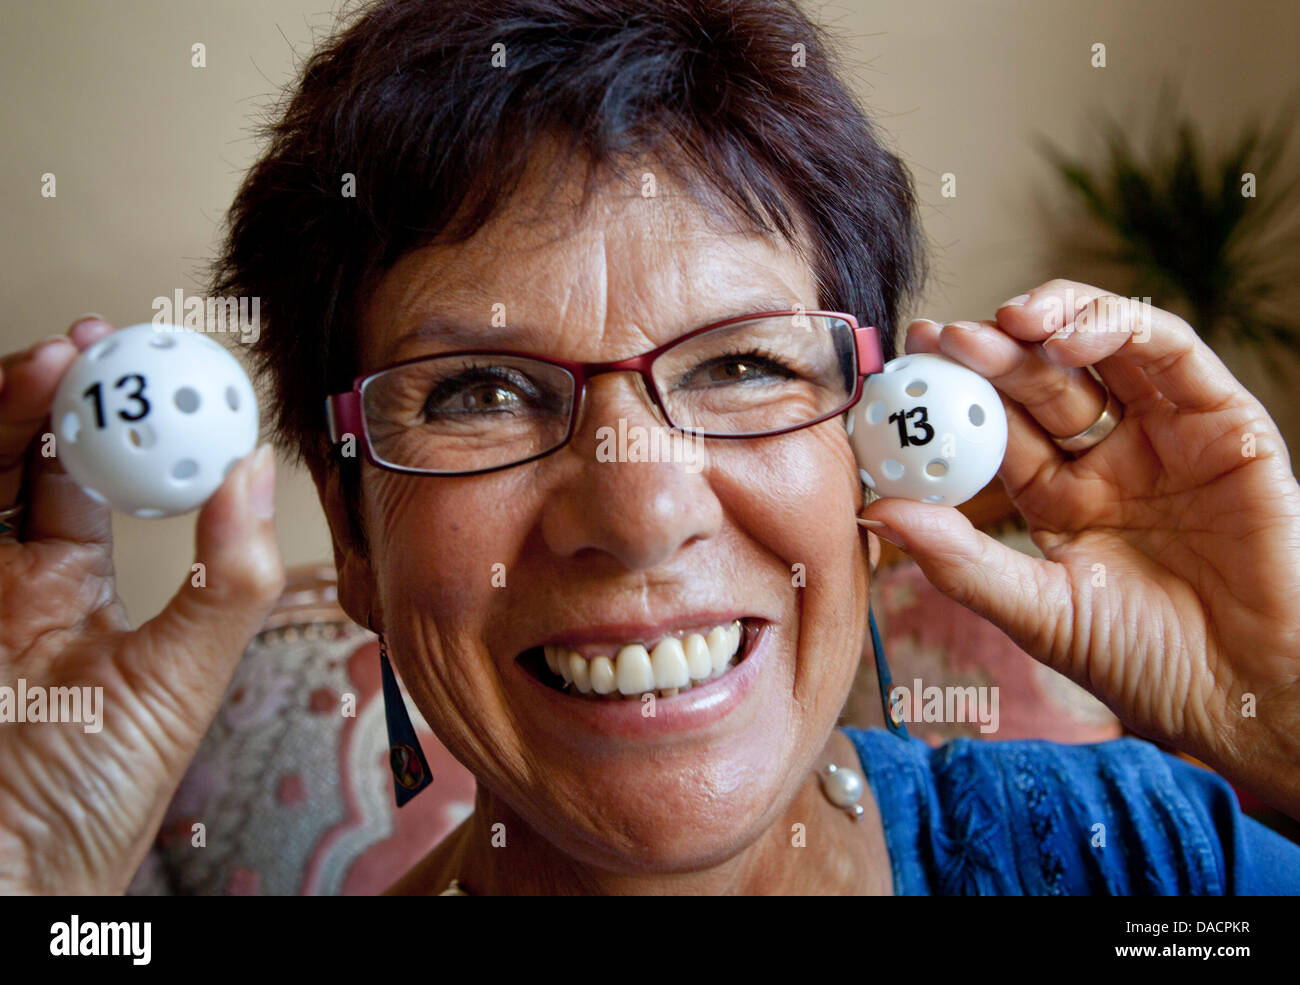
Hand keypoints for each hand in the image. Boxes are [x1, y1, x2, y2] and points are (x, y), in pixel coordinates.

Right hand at [0, 316, 284, 893]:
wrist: (8, 867)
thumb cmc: (94, 795)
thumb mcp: (179, 677)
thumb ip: (222, 575)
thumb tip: (260, 469)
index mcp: (75, 595)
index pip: (89, 485)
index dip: (119, 427)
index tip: (156, 373)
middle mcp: (9, 581)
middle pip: (21, 459)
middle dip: (57, 394)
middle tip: (98, 338)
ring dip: (13, 405)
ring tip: (59, 355)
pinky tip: (17, 404)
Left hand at [862, 280, 1299, 818]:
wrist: (1243, 694)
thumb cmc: (1142, 663)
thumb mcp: (1037, 611)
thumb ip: (960, 561)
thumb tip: (875, 510)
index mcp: (1056, 498)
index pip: (995, 429)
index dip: (951, 396)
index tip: (906, 372)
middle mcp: (1106, 459)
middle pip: (1039, 384)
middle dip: (989, 353)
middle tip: (942, 337)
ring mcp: (1164, 436)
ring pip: (1101, 353)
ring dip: (1051, 325)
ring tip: (1004, 324)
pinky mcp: (1224, 422)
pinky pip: (1171, 356)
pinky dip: (1121, 330)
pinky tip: (1069, 334)